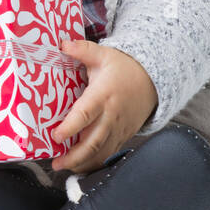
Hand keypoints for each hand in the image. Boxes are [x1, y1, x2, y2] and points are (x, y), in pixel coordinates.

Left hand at [49, 39, 158, 173]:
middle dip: (74, 155)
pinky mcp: (124, 135)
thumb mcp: (104, 55)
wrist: (153, 79)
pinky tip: (81, 165)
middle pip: (93, 141)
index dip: (70, 127)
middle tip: (56, 163)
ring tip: (64, 167)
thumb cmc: (124, 67)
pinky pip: (109, 153)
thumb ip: (83, 50)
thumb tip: (62, 43)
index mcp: (103, 95)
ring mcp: (119, 128)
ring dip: (82, 162)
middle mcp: (111, 115)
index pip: (85, 114)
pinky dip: (95, 162)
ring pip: (101, 151)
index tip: (55, 136)